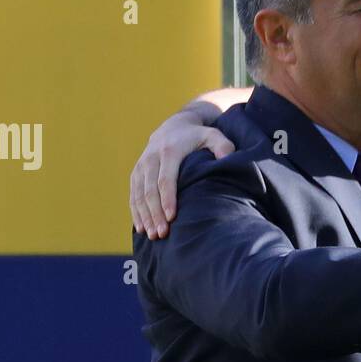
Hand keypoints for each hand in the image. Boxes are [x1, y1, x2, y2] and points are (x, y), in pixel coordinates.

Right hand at [130, 112, 234, 239]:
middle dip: (155, 214)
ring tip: (153, 236)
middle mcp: (151, 158)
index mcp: (169, 151)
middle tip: (162, 233)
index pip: (166, 178)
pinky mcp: (136, 173)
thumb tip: (227, 159)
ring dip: (144, 216)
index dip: (167, 199)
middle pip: (150, 190)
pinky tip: (140, 228)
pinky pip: (133, 195)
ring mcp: (141, 166)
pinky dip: (136, 212)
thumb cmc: (198, 136)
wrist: (174, 126)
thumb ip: (222, 145)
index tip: (171, 217)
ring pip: (139, 194)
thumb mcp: (212, 135)